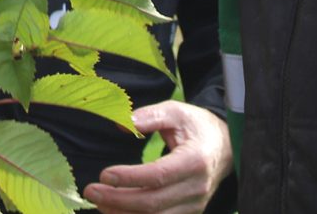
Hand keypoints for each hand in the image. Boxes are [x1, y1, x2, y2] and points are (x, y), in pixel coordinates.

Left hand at [85, 101, 231, 213]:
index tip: (104, 174)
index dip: (129, 178)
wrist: (224, 147)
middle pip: (154, 203)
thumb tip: (123, 125)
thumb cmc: (196, 127)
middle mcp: (197, 187)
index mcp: (195, 160)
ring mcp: (194, 205)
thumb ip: (150, 116)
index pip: (159, 175)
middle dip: (118, 199)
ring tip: (99, 203)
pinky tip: (115, 212)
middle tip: (91, 190)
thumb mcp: (175, 112)